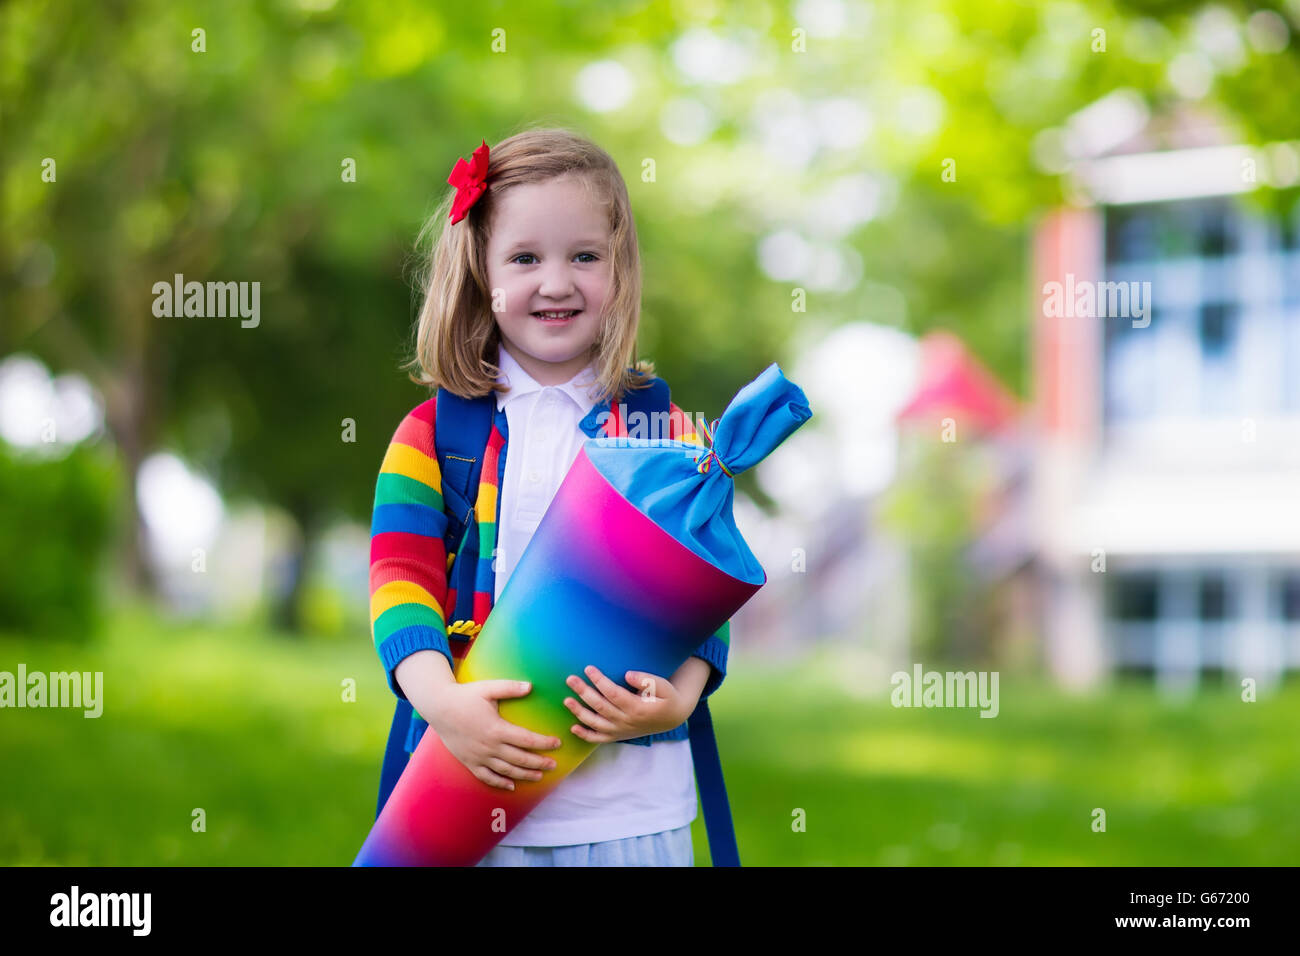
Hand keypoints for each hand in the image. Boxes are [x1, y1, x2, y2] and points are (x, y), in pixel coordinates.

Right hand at [424, 680, 562, 790]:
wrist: (438, 708)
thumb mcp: (488, 688)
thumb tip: (531, 686)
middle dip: (539, 762)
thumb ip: (510, 688)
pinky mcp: (469, 762)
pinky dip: (500, 783)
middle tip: (554, 764)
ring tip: (539, 775)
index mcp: (496, 728)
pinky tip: (511, 786)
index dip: (544, 743)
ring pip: (506, 771)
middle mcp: (489, 746)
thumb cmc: (465, 696)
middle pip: (520, 758)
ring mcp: (478, 756)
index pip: (526, 740)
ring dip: (524, 775)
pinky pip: (486, 777)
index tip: (557, 743)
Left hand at [563, 665, 688, 743]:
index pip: (613, 693)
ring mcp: (621, 730)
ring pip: (596, 723)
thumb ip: (647, 680)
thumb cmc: (667, 698)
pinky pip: (598, 738)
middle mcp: (626, 721)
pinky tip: (573, 727)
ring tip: (567, 700)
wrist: (672, 718)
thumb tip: (628, 675)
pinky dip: (585, 735)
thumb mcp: (665, 687)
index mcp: (637, 708)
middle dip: (584, 692)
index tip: (588, 668)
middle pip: (600, 706)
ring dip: (579, 712)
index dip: (599, 681)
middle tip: (570, 679)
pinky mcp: (618, 736)